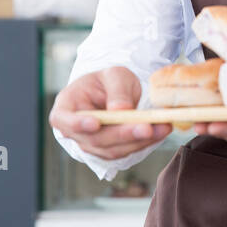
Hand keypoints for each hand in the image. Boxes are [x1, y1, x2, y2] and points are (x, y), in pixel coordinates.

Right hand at [48, 66, 172, 159]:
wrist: (118, 92)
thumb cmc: (109, 81)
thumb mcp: (114, 75)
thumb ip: (117, 91)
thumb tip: (121, 111)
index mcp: (66, 107)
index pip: (63, 120)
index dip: (78, 124)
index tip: (95, 124)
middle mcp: (74, 131)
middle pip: (95, 139)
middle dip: (123, 134)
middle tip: (147, 128)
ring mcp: (91, 144)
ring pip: (113, 150)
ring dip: (139, 141)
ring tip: (162, 128)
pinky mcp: (110, 151)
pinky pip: (126, 151)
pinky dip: (144, 143)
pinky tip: (160, 132)